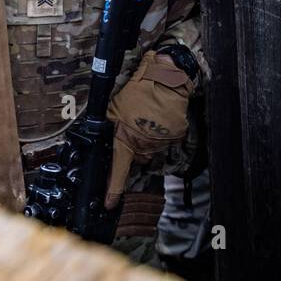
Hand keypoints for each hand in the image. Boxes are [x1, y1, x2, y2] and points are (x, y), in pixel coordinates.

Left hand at [103, 48, 197, 208]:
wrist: (168, 76)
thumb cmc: (140, 87)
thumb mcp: (115, 107)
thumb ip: (110, 128)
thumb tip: (104, 141)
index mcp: (126, 138)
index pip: (118, 171)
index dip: (113, 190)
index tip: (110, 204)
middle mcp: (144, 144)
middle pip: (138, 158)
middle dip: (135, 148)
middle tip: (134, 127)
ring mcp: (161, 141)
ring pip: (152, 149)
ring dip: (148, 139)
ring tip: (148, 118)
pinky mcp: (176, 135)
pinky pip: (166, 141)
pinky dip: (162, 133)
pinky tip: (159, 118)